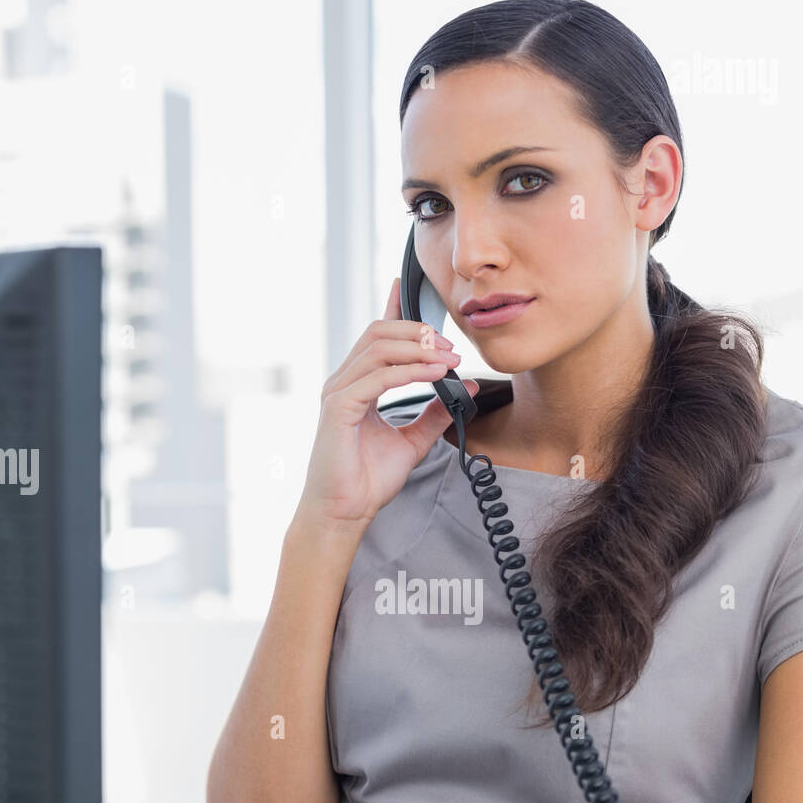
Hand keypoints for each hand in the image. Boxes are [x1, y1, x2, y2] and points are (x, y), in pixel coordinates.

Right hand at [299, 277, 478, 529]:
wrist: (344, 513)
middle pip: (379, 332)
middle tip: (452, 347)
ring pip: (377, 348)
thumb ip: (435, 413)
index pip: (377, 336)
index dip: (395, 308)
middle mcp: (344, 381)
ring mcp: (338, 392)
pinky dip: (408, 371)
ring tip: (448, 359)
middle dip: (418, 331)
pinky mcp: (339, 409)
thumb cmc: (367, 480)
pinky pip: (376, 377)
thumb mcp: (413, 441)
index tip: (414, 289)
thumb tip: (464, 387)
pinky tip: (434, 374)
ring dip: (418, 349)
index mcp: (357, 384)